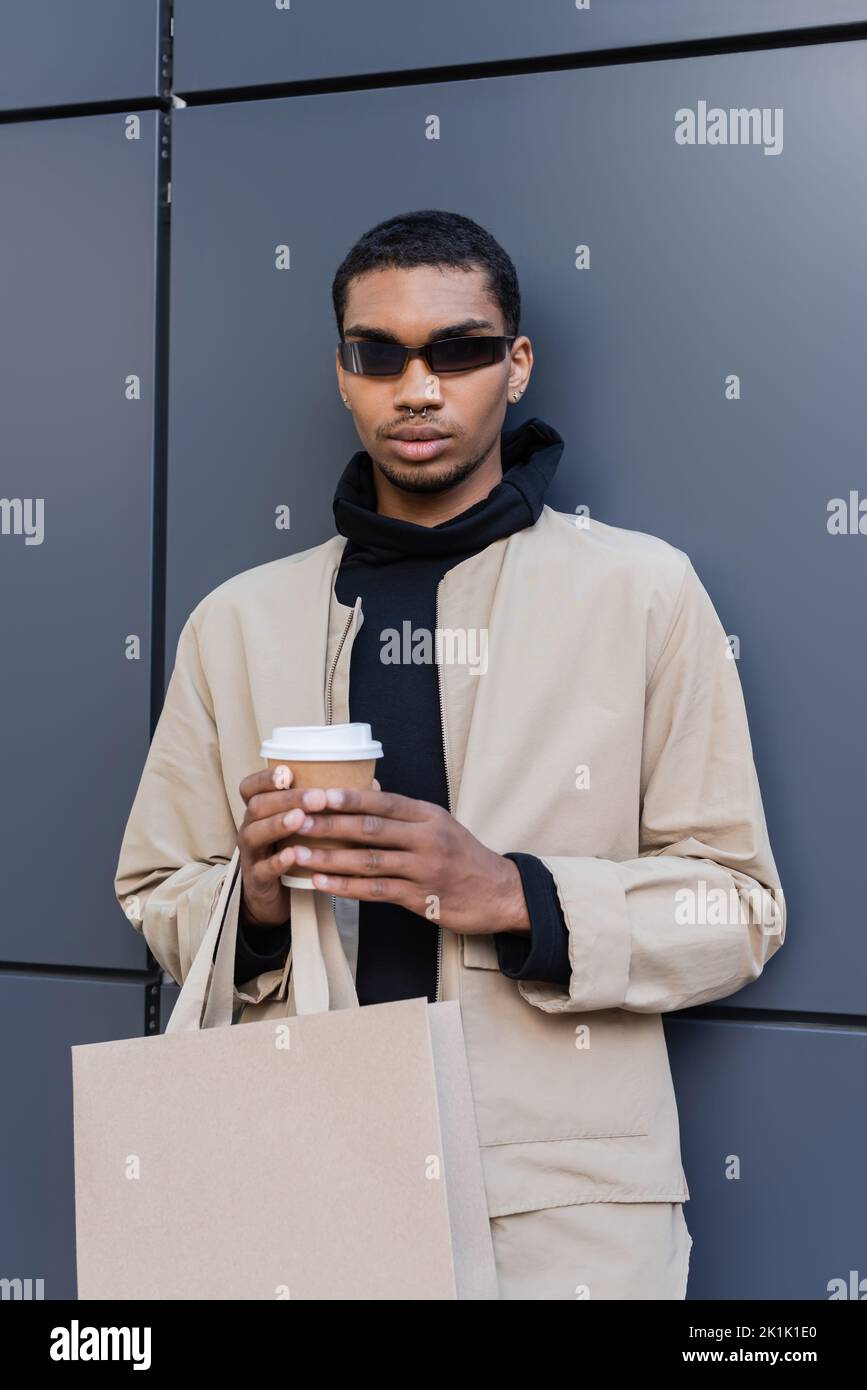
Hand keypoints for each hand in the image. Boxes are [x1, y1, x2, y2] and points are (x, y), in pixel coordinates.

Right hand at [236, 767, 383, 927]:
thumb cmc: (295, 852)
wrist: (275, 897)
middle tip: (316, 798)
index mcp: (261, 811)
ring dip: (278, 824)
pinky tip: (293, 855)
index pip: (251, 787)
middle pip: (257, 806)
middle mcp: (251, 827)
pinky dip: (277, 861)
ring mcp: (251, 854)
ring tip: (300, 819)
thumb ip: (328, 804)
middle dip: (287, 799)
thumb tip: (371, 784)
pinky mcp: (256, 880)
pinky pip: (262, 869)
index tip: (288, 771)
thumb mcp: (306, 826)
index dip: (266, 777)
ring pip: (254, 834)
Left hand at [287, 786, 530, 935]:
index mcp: (428, 815)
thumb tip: (366, 783)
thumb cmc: (463, 855)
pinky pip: (376, 891)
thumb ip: (403, 809)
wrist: (500, 893)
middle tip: (297, 819)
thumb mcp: (439, 823)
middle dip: (330, 824)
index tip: (318, 793)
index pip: (384, 801)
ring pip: (369, 861)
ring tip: (298, 852)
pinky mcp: (420, 898)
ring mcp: (424, 869)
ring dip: (330, 857)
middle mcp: (427, 839)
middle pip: (371, 828)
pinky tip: (321, 882)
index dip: (349, 797)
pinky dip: (345, 886)